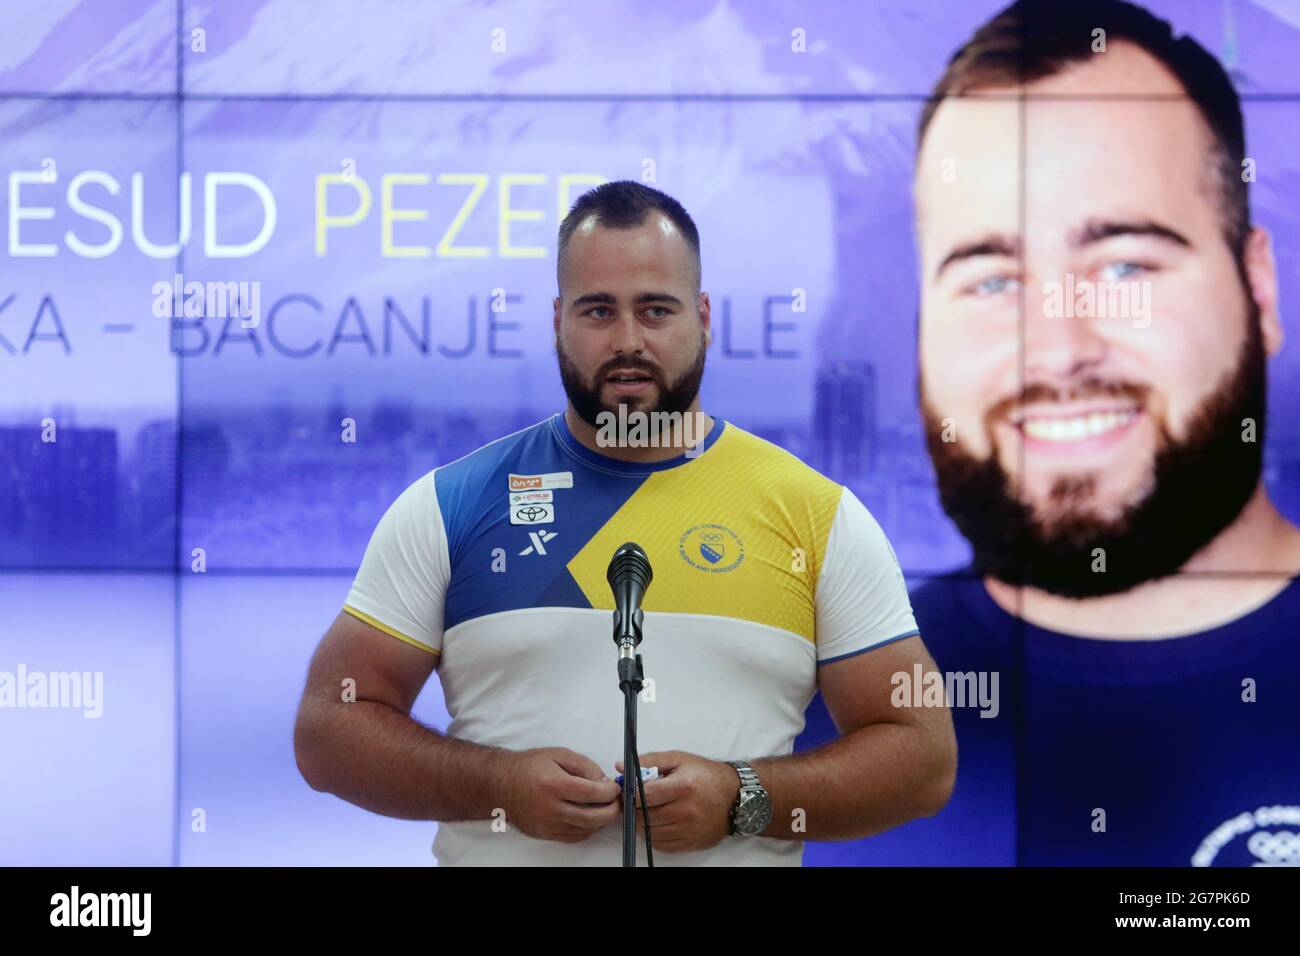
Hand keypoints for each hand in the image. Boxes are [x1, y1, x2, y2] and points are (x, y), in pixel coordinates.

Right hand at [501, 747, 621, 842]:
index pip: (591, 793)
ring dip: (601, 821)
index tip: (615, 788)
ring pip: (585, 830)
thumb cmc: (529, 766)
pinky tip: (589, 817)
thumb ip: (584, 766)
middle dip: (611, 810)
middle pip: (592, 817)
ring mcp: (547, 824)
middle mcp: (550, 808)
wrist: (500, 784)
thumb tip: (604, 781)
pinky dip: (587, 829)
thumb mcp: (558, 754)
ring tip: (604, 808)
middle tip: (616, 802)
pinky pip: (574, 837)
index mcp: (553, 784)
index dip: (609, 792)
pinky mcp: (545, 834)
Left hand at [615, 750, 740, 852]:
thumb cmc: (706, 775)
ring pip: (649, 832)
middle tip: (635, 802)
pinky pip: (661, 844)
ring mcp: (689, 830)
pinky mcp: (691, 843)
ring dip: (641, 823)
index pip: (644, 796)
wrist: (736, 797)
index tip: (629, 791)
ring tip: (646, 811)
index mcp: (683, 786)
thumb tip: (621, 768)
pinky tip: (657, 823)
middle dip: (634, 809)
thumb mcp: (679, 759)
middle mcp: (686, 811)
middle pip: (644, 816)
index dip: (631, 794)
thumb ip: (649, 761)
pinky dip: (652, 835)